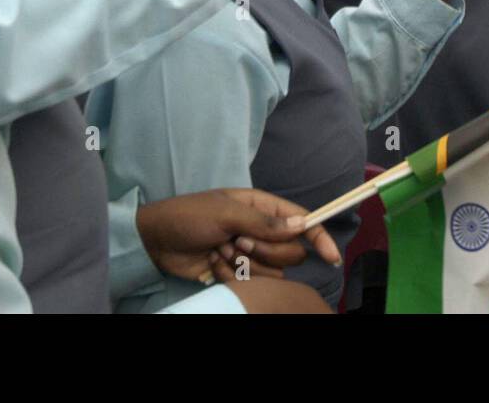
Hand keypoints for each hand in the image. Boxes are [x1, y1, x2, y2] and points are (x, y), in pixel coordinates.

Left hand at [136, 188, 342, 282]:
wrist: (156, 241)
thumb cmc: (189, 217)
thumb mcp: (226, 213)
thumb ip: (265, 222)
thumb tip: (302, 223)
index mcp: (262, 207)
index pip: (301, 220)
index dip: (319, 236)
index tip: (331, 256)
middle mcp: (261, 230)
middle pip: (290, 251)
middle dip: (264, 251)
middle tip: (237, 242)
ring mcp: (249, 252)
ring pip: (272, 270)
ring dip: (244, 265)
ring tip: (220, 251)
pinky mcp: (237, 272)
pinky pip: (251, 282)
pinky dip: (230, 275)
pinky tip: (212, 263)